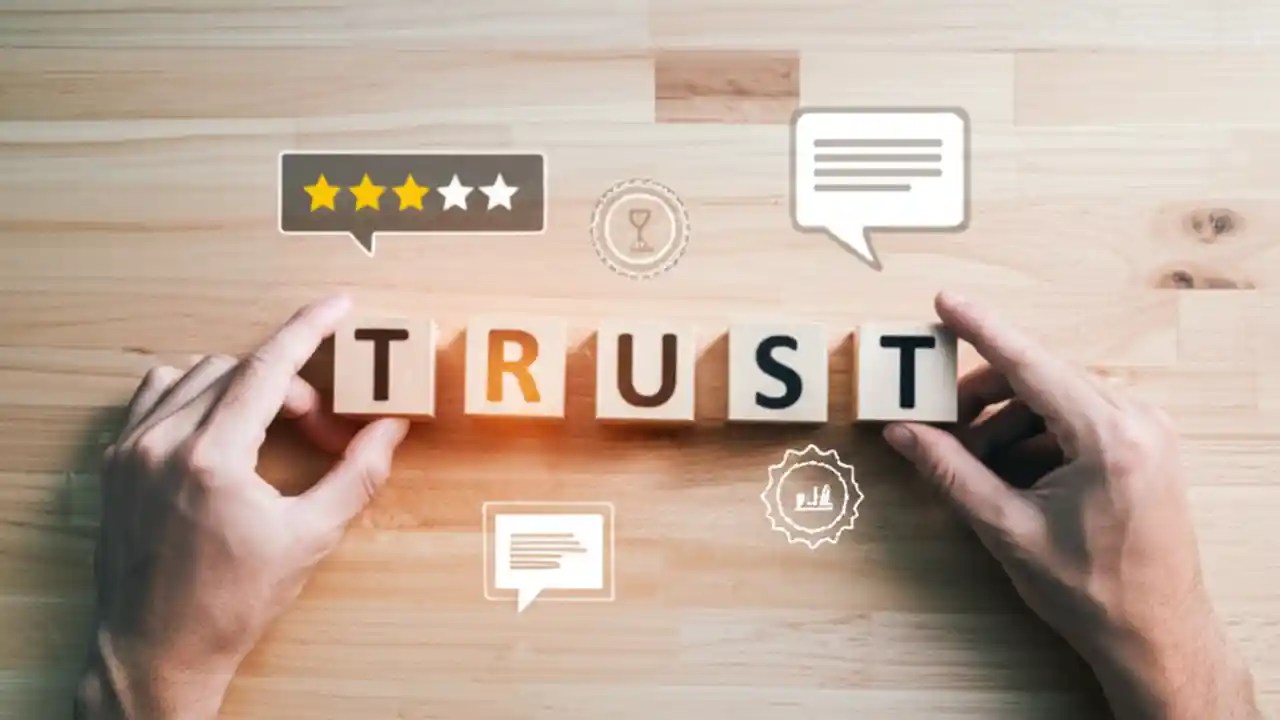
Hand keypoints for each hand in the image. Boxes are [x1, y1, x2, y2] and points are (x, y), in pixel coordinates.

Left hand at [76, 296, 409, 719]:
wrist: (157, 649)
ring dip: (241, 385)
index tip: (338, 305)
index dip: (309, 329)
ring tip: (269, 428)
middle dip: (289, 385)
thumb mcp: (309, 538)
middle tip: (320, 425)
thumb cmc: (233, 601)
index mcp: (212, 459)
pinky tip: (218, 425)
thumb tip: (391, 429)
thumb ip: (357, 475)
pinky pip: (155, 395)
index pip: (267, 367)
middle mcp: (162, 443)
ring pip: (195, 375)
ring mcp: (130, 450)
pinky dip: (194, 394)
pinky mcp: (114, 463)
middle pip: (238, 371)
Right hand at [883, 292, 1258, 719]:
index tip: (946, 302)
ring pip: (1055, 399)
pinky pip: (1077, 418)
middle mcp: (1137, 421)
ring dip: (1007, 423)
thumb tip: (904, 433)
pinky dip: (1036, 436)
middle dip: (982, 400)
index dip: (980, 330)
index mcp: (1108, 436)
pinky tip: (1011, 474)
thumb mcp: (1008, 530)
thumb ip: (952, 471)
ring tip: (975, 467)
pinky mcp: (1145, 445)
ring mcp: (1147, 431)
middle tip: (938, 425)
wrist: (1158, 638)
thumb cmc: (1093, 593)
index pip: (1030, 364)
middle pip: (1039, 379)